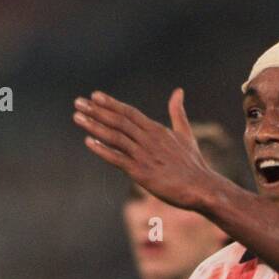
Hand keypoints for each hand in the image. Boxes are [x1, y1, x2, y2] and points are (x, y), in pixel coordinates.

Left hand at [73, 88, 215, 209]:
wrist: (201, 187)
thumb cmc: (193, 164)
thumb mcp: (185, 134)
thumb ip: (177, 112)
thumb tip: (178, 91)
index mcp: (156, 130)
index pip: (129, 112)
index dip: (111, 104)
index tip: (94, 96)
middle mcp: (148, 139)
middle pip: (118, 120)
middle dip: (96, 110)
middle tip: (78, 102)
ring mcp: (144, 155)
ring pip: (115, 136)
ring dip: (94, 126)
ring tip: (77, 117)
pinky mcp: (141, 172)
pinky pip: (118, 159)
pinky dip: (103, 150)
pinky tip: (89, 142)